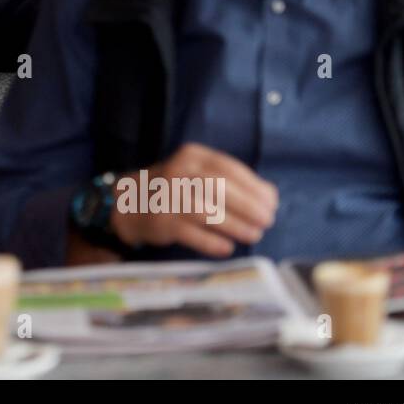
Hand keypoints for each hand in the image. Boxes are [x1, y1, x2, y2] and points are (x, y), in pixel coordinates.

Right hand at [108, 143, 277, 257]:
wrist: (130, 202)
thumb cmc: (177, 188)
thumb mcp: (199, 174)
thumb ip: (231, 181)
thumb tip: (270, 196)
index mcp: (192, 156)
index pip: (227, 168)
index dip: (253, 186)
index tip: (272, 202)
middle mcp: (177, 172)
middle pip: (218, 188)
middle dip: (248, 206)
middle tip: (267, 221)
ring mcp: (167, 197)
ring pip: (205, 211)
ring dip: (235, 225)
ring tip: (254, 235)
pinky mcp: (160, 221)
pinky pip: (190, 233)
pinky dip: (212, 242)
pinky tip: (228, 247)